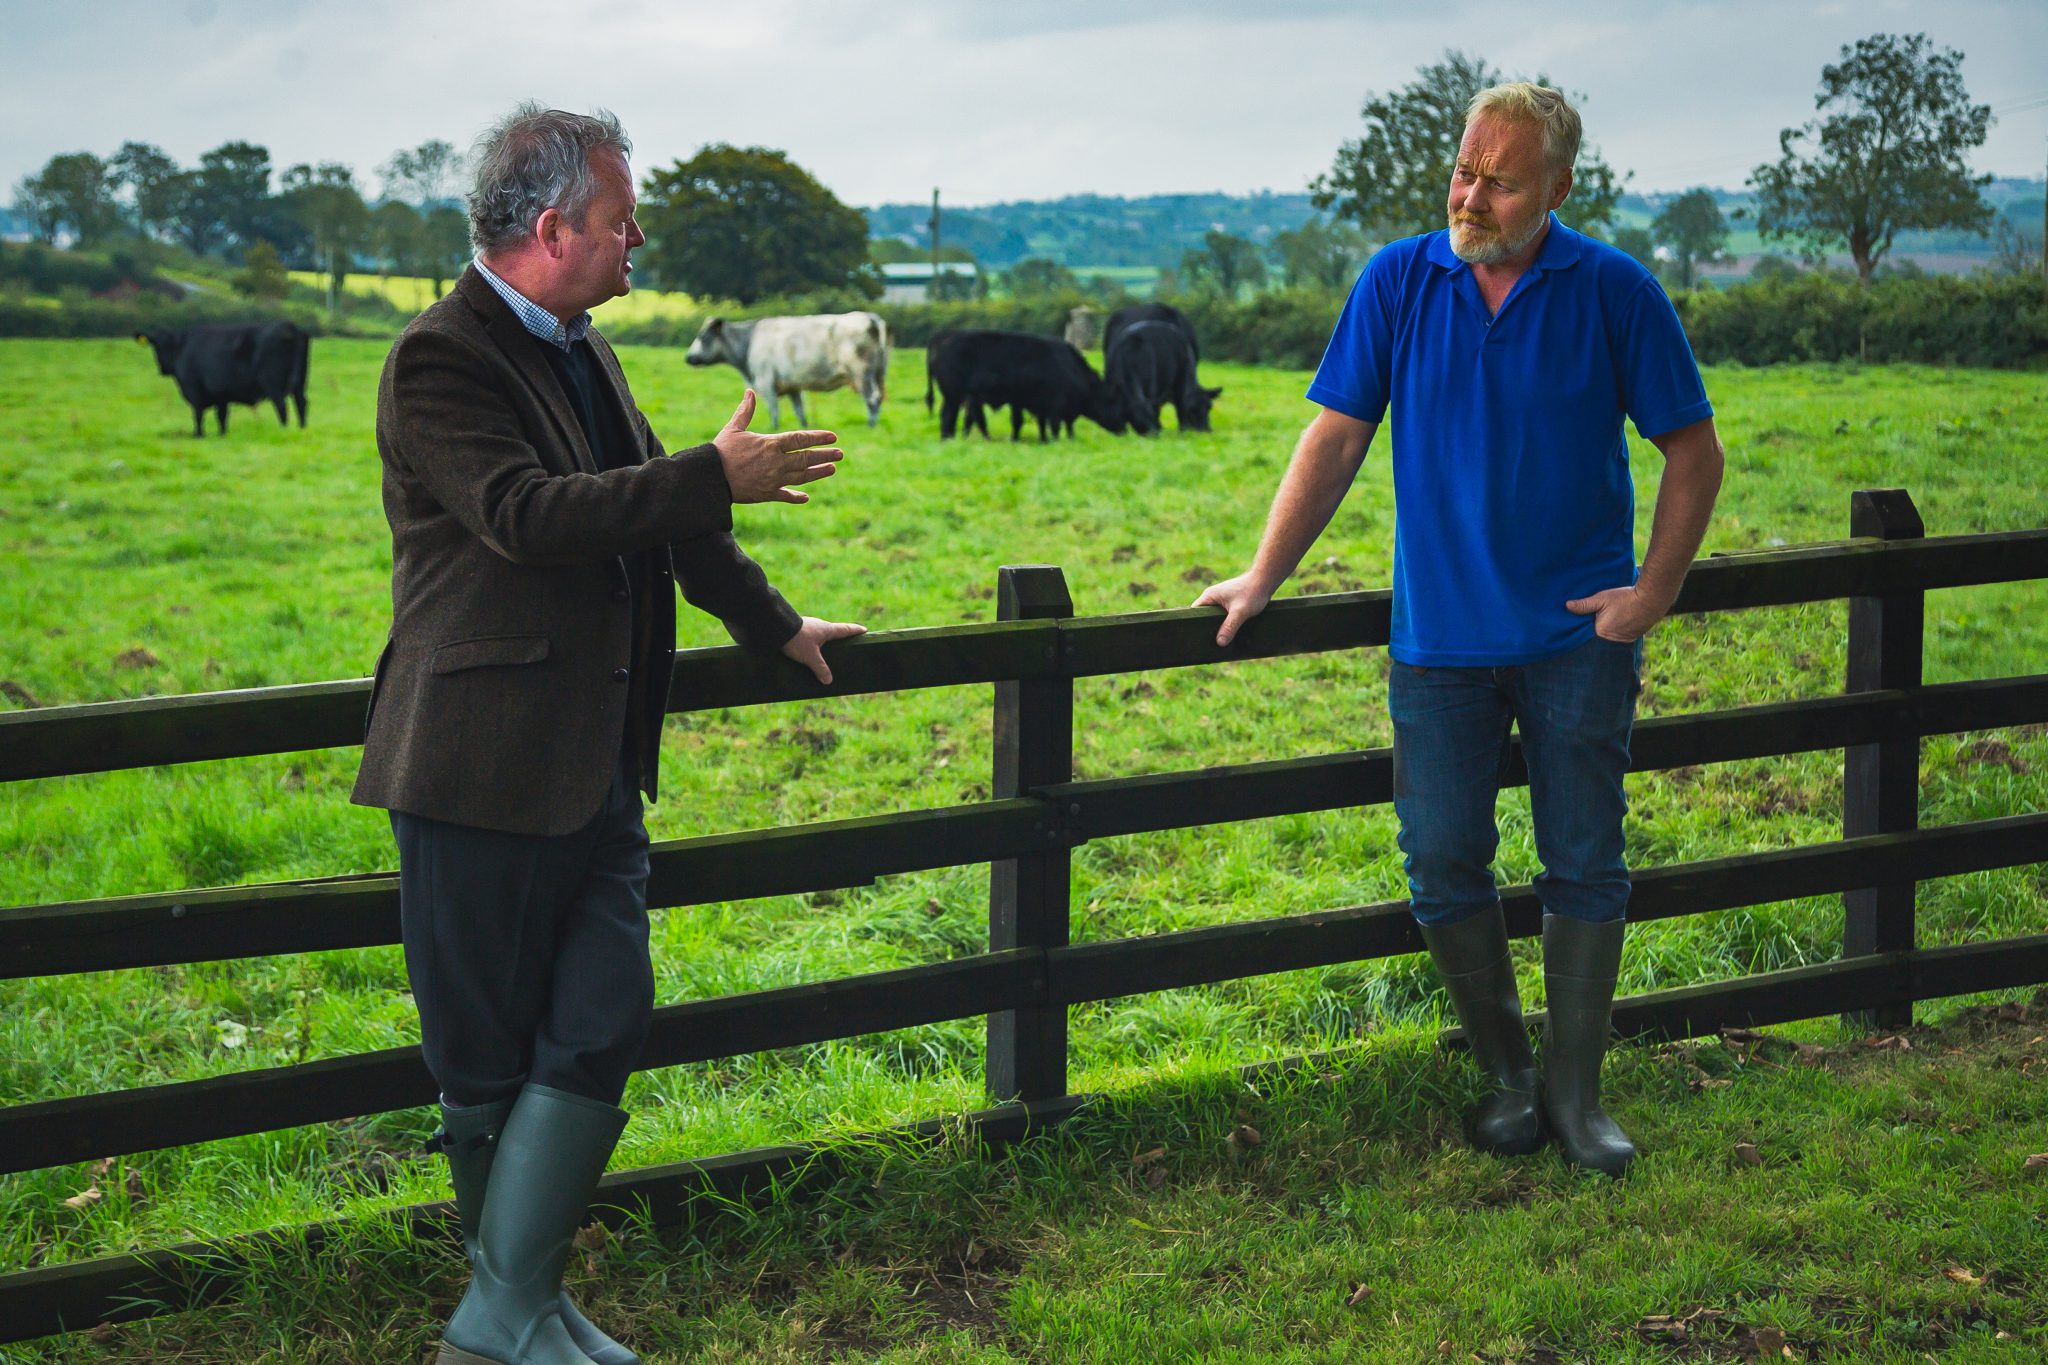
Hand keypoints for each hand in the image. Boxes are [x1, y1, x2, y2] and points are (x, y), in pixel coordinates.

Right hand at [713, 389, 842, 503]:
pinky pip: (786, 496)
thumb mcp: (733, 428)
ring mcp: (774, 479)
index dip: (818, 437)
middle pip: (806, 458)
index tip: (833, 437)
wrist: (710, 478)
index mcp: (770, 444)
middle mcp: (777, 462)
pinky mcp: (767, 494)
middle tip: (840, 454)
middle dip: (825, 455)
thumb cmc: (720, 451)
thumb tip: (750, 391)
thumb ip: (745, 411)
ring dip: (818, 472)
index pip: (800, 439)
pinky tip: (806, 497)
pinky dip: (796, 496)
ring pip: (802, 476)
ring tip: (832, 469)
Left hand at [780, 616, 866, 684]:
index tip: (864, 630)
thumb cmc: (797, 640)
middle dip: (840, 636)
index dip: (855, 630)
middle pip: (834, 631)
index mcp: (827, 630)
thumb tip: (829, 681)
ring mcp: (808, 626)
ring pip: (820, 634)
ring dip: (824, 641)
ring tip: (826, 651)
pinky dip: (813, 643)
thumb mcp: (810, 657)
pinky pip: (810, 636)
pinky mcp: (798, 629)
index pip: (846, 630)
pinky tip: (809, 650)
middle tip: (846, 642)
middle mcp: (819, 626)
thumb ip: (820, 668)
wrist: (775, 628)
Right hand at [1193, 572, 1274, 646]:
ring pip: (1213, 617)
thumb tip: (1219, 643)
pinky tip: (1229, 632)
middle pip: (1203, 616)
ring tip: (1219, 640)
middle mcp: (1212, 597)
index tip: (1198, 639)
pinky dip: (1224, 623)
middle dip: (1206, 628)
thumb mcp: (1240, 612)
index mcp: (1209, 596)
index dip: (1195, 625)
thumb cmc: (1252, 593)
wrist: (1265, 581)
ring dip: (1217, 626)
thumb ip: (1229, 627)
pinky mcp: (1229, 602)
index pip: (1194, 613)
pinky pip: (1222, 615)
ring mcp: (1221, 599)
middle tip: (1209, 643)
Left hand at [1565, 585, 1665, 641]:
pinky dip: (1616, 632)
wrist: (1650, 601)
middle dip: (1596, 627)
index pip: (1586, 631)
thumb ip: (1584, 604)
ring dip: (1607, 631)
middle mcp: (1610, 641)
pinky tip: (1619, 622)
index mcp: (1600, 632)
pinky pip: (1618, 637)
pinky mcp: (1630, 640)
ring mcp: (1621, 641)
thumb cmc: (1625, 598)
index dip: (1585, 624)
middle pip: (1597, 635)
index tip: (1585, 617)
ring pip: (1608, 637)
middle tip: (1601, 616)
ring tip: (1611, 619)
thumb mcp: (1602, 598)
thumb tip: (1567, 606)